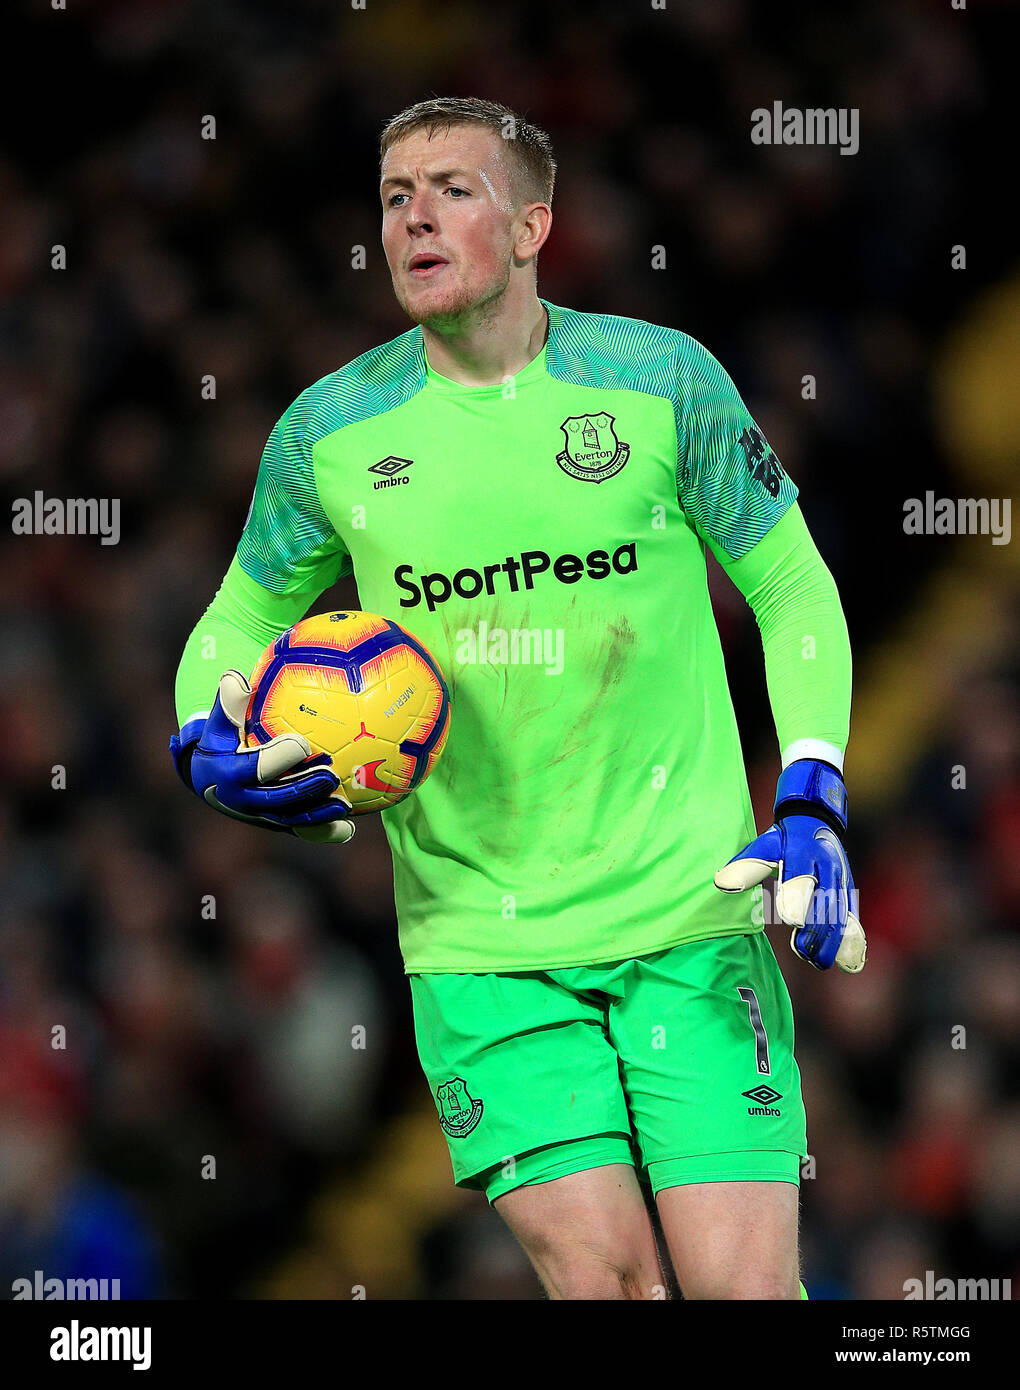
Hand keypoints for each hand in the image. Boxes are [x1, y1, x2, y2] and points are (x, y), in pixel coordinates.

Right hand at [169, 670, 354, 843]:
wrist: (212, 779)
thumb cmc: (223, 739)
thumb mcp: (220, 721)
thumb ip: (230, 701)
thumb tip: (237, 678)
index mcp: (227, 773)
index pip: (254, 768)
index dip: (278, 759)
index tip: (302, 744)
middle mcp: (242, 801)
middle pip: (275, 800)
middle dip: (303, 790)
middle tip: (331, 776)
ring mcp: (259, 818)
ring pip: (290, 821)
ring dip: (319, 816)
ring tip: (346, 805)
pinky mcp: (274, 827)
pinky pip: (300, 832)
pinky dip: (323, 833)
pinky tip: (348, 829)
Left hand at [714, 760, 865, 972]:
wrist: (817, 822)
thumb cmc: (783, 839)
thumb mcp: (764, 844)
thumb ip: (746, 865)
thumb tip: (721, 884)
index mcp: (803, 852)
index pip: (801, 877)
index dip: (797, 898)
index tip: (792, 921)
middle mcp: (827, 867)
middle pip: (825, 901)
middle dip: (817, 929)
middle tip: (803, 951)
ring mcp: (841, 881)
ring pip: (841, 914)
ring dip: (832, 940)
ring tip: (817, 961)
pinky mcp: (849, 894)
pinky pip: (853, 918)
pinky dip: (853, 941)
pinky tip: (848, 964)